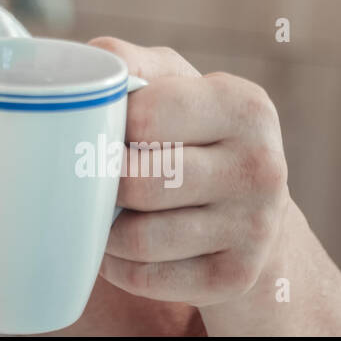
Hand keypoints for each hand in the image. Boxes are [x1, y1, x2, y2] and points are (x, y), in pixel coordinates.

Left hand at [86, 37, 291, 309]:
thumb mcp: (170, 81)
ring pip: (137, 238)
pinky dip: (118, 266)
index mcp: (244, 107)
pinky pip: (145, 278)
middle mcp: (262, 166)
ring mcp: (256, 228)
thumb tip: (78, 67)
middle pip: (137, 183)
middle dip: (100, 182)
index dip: (106, 126)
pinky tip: (122, 246)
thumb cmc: (189, 130)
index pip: (144, 117)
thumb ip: (125, 63)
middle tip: (91, 177)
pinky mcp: (236, 277)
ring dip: (105, 229)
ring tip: (104, 212)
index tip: (101, 130)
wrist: (248, 204)